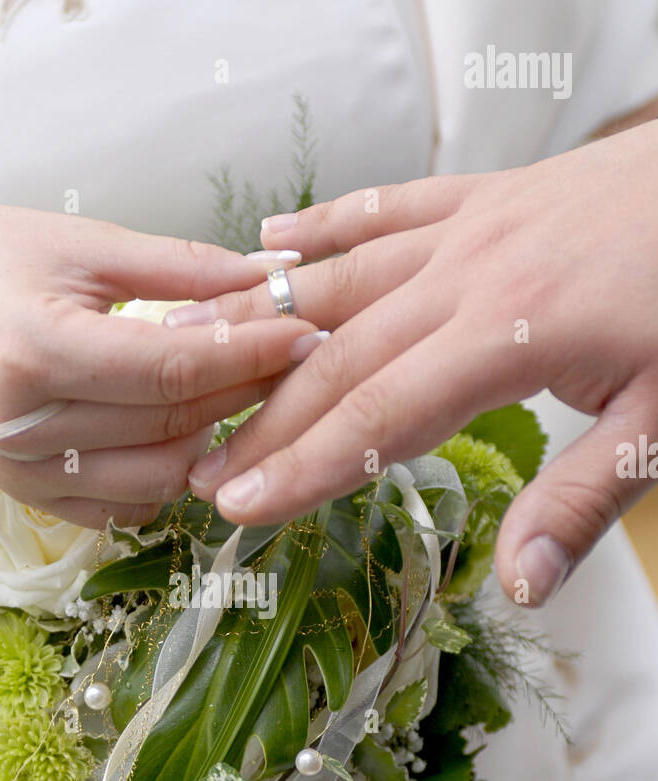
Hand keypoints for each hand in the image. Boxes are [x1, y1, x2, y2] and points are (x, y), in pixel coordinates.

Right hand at [0, 203, 318, 527]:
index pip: (171, 368)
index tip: (306, 330)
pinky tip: (180, 434)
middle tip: (294, 357)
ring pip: (158, 479)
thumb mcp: (82, 243)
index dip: (250, 352)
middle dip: (246, 391)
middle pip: (172, 425)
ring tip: (238, 393)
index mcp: (35, 352)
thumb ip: (180, 268)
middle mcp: (24, 427)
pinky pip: (123, 509)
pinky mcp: (26, 497)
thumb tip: (271, 274)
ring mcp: (21, 473)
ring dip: (212, 440)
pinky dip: (165, 478)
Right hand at [176, 122, 657, 603]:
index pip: (378, 416)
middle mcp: (469, 275)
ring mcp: (471, 227)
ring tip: (197, 365)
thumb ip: (583, 502)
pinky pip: (385, 205)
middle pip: (338, 357)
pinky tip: (269, 242)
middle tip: (203, 468)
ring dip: (264, 327)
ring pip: (342, 279)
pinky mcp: (485, 194)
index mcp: (509, 334)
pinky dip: (323, 225)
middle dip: (263, 419)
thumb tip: (520, 586)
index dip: (302, 466)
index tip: (238, 506)